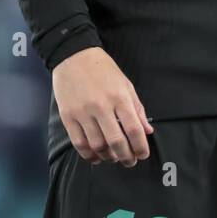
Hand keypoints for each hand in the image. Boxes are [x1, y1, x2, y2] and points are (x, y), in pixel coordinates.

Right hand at [52, 47, 152, 165]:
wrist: (73, 55)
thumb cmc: (103, 69)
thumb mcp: (126, 84)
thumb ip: (137, 109)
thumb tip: (147, 131)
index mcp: (119, 97)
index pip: (134, 129)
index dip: (141, 146)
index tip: (143, 154)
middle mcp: (101, 106)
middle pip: (116, 142)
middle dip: (126, 157)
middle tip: (130, 162)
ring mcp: (83, 112)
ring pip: (97, 146)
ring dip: (108, 157)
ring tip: (114, 158)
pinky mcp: (68, 116)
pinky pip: (79, 143)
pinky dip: (89, 155)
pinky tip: (96, 157)